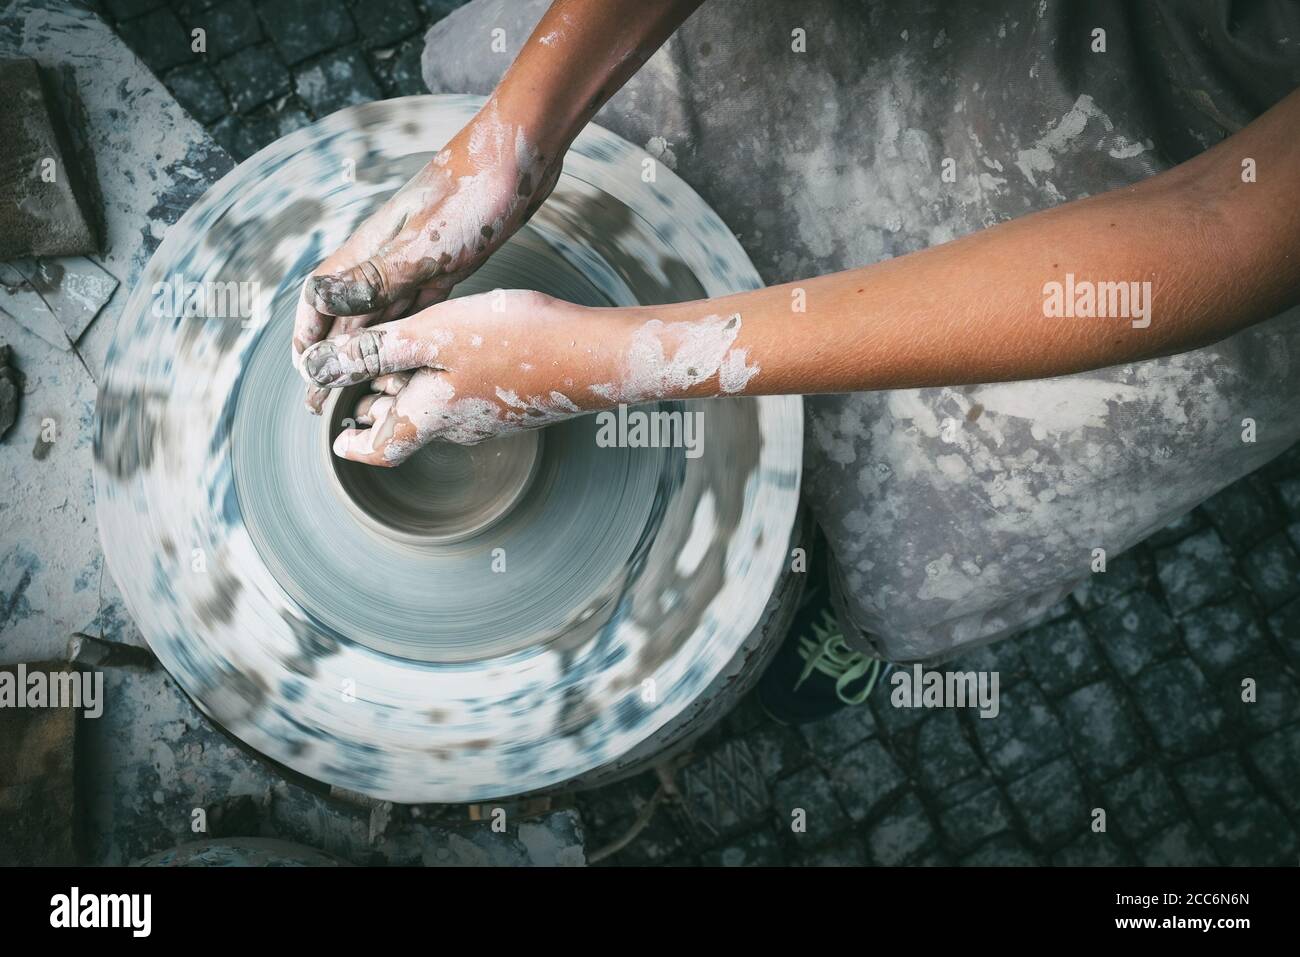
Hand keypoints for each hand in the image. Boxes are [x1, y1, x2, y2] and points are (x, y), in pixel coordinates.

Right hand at [292, 101, 562, 412]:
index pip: (320, 300)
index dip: (309, 340)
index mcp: (370, 250)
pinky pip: (417, 306)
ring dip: (369, 352)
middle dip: (334, 359)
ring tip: (365, 393)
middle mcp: (386, 256)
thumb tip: (317, 299)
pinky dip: (407, 333)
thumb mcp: (424, 245)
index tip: (307, 380)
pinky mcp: (449, 261)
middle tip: (325, 404)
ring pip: (382, 314)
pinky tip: (411, 355)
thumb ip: (374, 278)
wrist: (521, 154)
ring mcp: (417, 258)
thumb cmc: (473, 193)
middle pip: (348, 315)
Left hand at [298, 290, 620, 465]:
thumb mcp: (430, 335)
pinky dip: (445, 381)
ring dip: (410, 392)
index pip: (377, 448)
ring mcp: (491, 418)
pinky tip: (454, 350)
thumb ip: (371, 351)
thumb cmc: (513, 341)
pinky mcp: (516, 404)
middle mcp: (458, 428)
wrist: (593, 356)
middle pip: (405, 426)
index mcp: (428, 416)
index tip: (333, 436)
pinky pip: (467, 398)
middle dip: (375, 409)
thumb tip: (314, 370)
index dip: (350, 444)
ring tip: (395, 361)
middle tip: (352, 384)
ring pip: (437, 411)